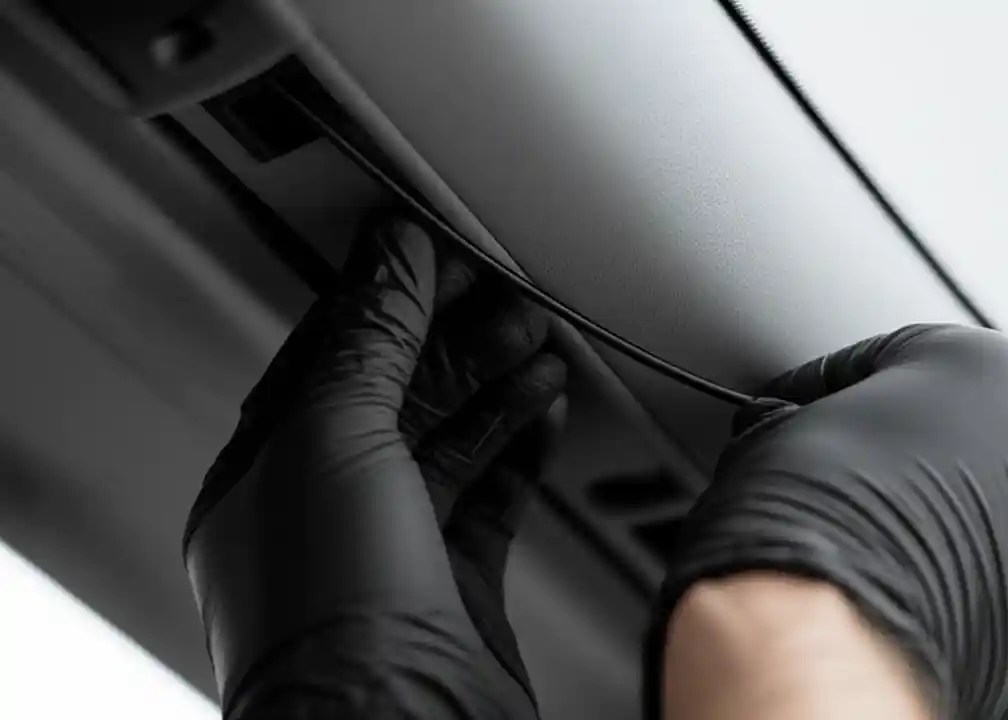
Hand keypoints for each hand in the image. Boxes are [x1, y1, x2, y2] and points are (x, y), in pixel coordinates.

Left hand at [183, 212, 565, 718]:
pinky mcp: (457, 585)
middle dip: (452, 334)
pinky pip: (493, 494)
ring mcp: (395, 550)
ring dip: (495, 381)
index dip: (384, 296)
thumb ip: (367, 342)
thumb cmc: (330, 616)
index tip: (434, 248)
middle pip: (397, 393)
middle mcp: (327, 513)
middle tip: (504, 289)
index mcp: (267, 475)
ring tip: (537, 337)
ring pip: (450, 439)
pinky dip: (522, 443)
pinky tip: (546, 408)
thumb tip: (392, 255)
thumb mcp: (334, 440)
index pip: (328, 357)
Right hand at [646, 324, 1007, 718]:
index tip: (798, 411)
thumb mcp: (778, 426)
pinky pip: (1004, 579)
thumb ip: (808, 414)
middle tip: (839, 475)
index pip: (893, 359)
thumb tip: (788, 430)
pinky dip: (960, 578)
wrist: (835, 636)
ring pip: (995, 508)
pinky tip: (901, 585)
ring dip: (940, 515)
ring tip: (871, 540)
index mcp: (985, 366)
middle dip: (902, 450)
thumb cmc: (812, 521)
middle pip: (963, 430)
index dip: (831, 388)